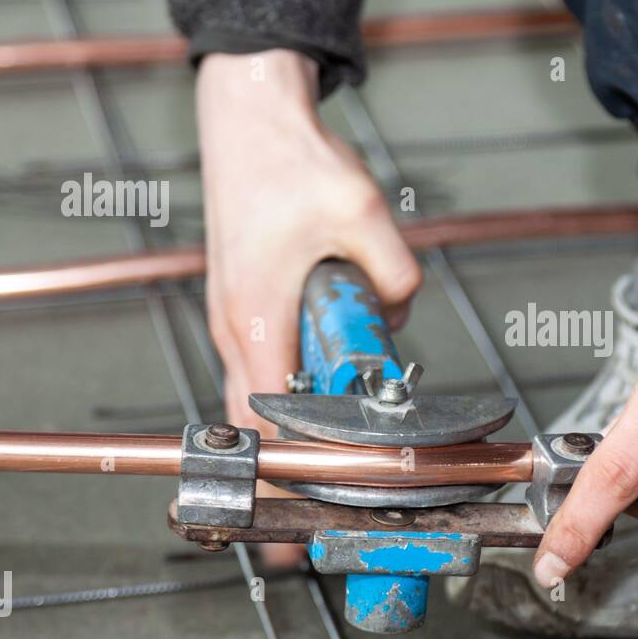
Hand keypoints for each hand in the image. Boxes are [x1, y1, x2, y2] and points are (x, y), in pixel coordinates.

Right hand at [197, 50, 421, 565]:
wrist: (249, 117)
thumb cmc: (291, 163)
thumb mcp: (364, 215)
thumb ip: (395, 276)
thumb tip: (402, 313)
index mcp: (257, 318)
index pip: (268, 421)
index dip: (287, 477)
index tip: (300, 521)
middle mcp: (236, 326)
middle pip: (258, 421)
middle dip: (288, 469)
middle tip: (314, 516)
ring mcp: (235, 315)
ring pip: (264, 392)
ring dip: (303, 416)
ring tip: (346, 436)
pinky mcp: (247, 301)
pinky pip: (271, 358)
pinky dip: (300, 377)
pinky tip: (340, 366)